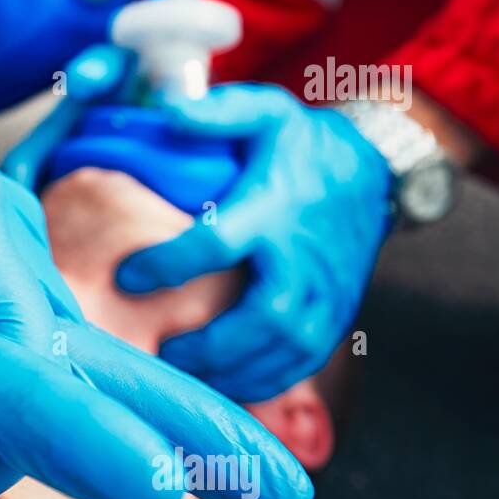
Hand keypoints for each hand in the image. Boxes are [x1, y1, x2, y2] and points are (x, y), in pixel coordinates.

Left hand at [116, 83, 392, 402]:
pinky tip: (223, 386)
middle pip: (262, 315)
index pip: (218, 241)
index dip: (169, 263)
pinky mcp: (336, 316)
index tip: (127, 276)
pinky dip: (263, 382)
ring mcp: (326, 292)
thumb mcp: (265, 112)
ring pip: (284, 349)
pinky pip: (302, 362)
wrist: (372, 172)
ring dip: (233, 371)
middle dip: (210, 342)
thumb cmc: (301, 144)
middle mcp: (303, 256)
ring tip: (183, 374)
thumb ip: (217, 113)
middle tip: (159, 349)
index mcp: (275, 207)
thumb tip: (166, 113)